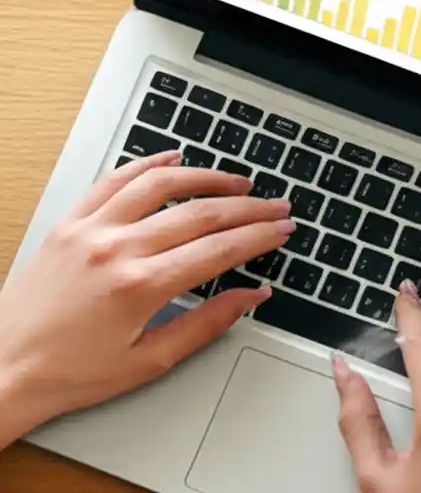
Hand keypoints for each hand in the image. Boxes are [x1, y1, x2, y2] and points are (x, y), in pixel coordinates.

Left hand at [0, 151, 294, 446]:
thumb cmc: (67, 373)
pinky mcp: (68, 223)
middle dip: (248, 208)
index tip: (281, 231)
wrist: (0, 370)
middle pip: (200, 214)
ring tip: (237, 181)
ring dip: (206, 178)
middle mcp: (116, 249)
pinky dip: (147, 164)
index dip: (259, 237)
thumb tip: (249, 296)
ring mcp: (89, 230)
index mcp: (140, 286)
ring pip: (161, 184)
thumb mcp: (149, 361)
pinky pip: (114, 180)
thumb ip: (206, 324)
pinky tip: (173, 159)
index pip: (219, 250)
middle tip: (276, 206)